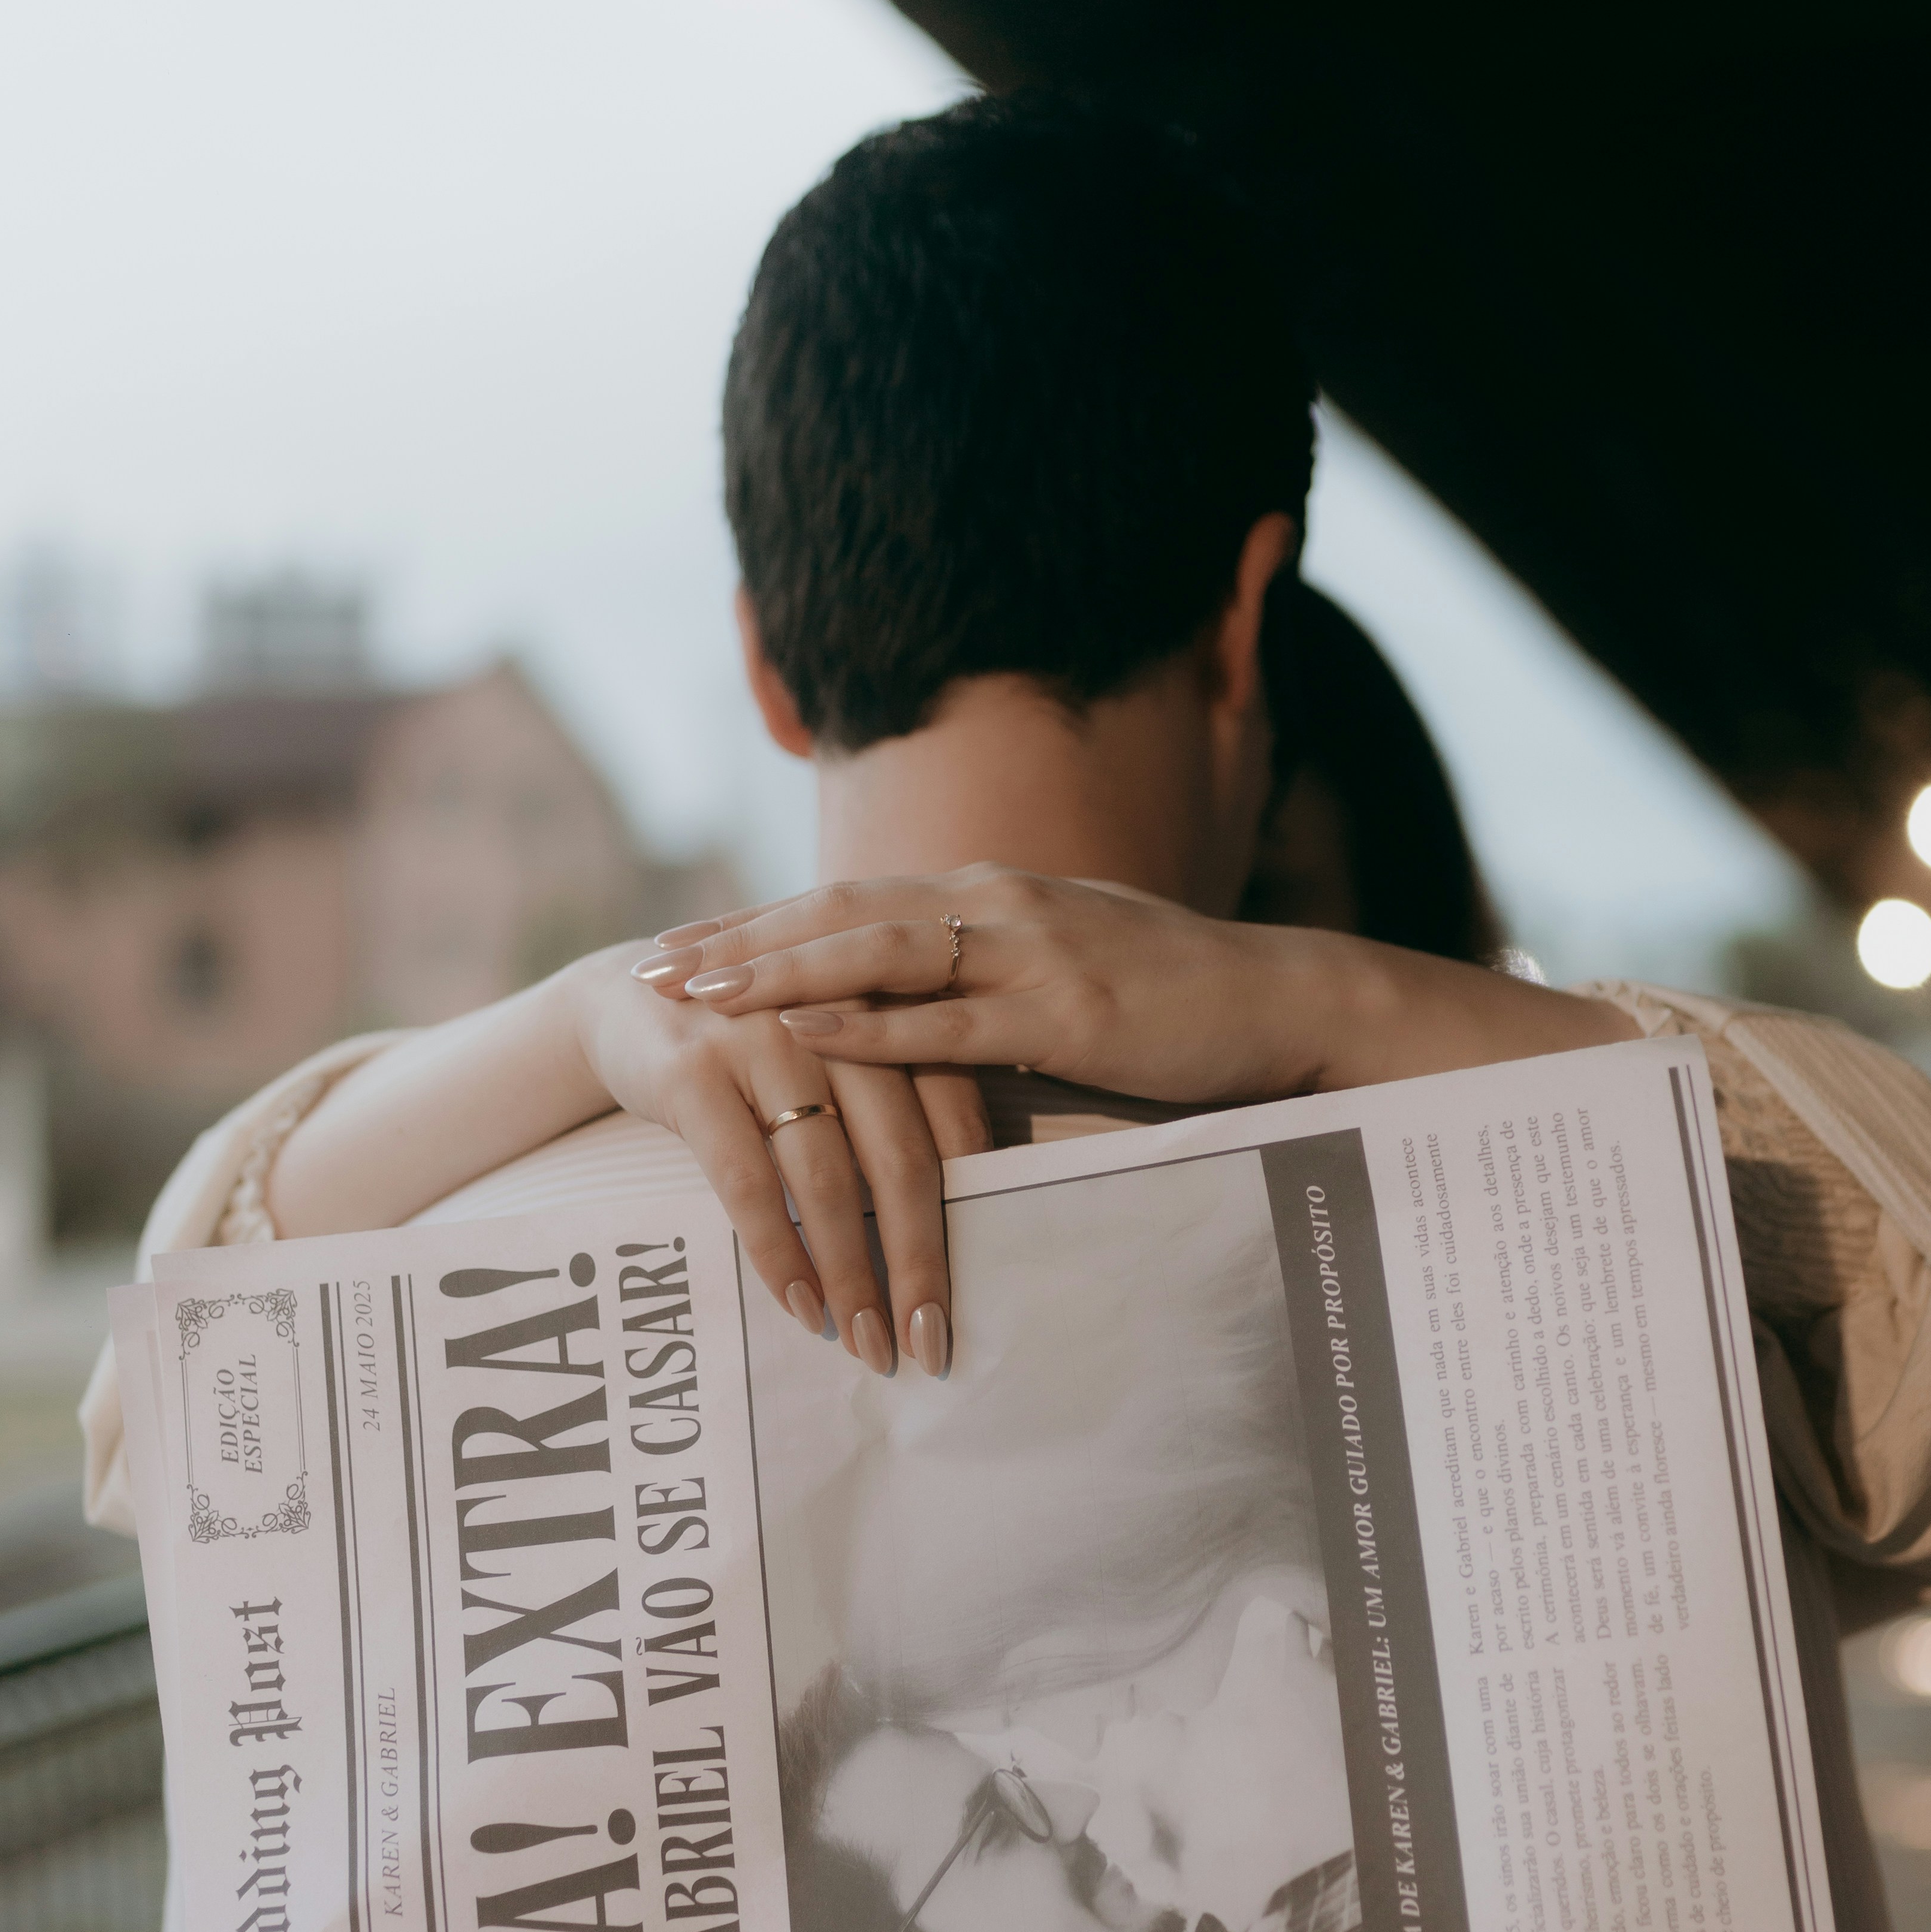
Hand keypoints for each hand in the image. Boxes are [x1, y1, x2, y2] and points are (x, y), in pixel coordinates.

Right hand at [568, 953, 988, 1375]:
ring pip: (827, 1176)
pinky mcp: (692, 1071)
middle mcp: (837, 1018)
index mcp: (891, 1011)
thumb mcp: (833, 1053)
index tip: (974, 1283)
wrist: (622, 995)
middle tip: (929, 1344)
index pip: (953, 1119)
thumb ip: (891, 1107)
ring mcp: (763, 1040)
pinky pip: (747, 1180)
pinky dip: (777, 1250)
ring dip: (851, 1273)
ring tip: (865, 1342)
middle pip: (900, 1157)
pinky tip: (798, 1304)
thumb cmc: (754, 1043)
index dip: (974, 1209)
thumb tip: (949, 1225)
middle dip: (919, 1262)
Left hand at [633, 869, 1631, 1100]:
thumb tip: (905, 1027)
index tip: (679, 947)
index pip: (847, 905)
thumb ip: (980, 991)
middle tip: (651, 968)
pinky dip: (868, 1025)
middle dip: (739, 943)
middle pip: (837, 916)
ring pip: (875, 954)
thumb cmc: (1167, 1005)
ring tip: (696, 996)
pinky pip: (947, 1020)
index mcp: (987, 896)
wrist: (1279, 1002)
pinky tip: (801, 1035)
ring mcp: (1029, 951)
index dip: (758, 926)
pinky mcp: (1064, 1011)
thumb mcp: (1057, 979)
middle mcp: (995, 905)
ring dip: (777, 972)